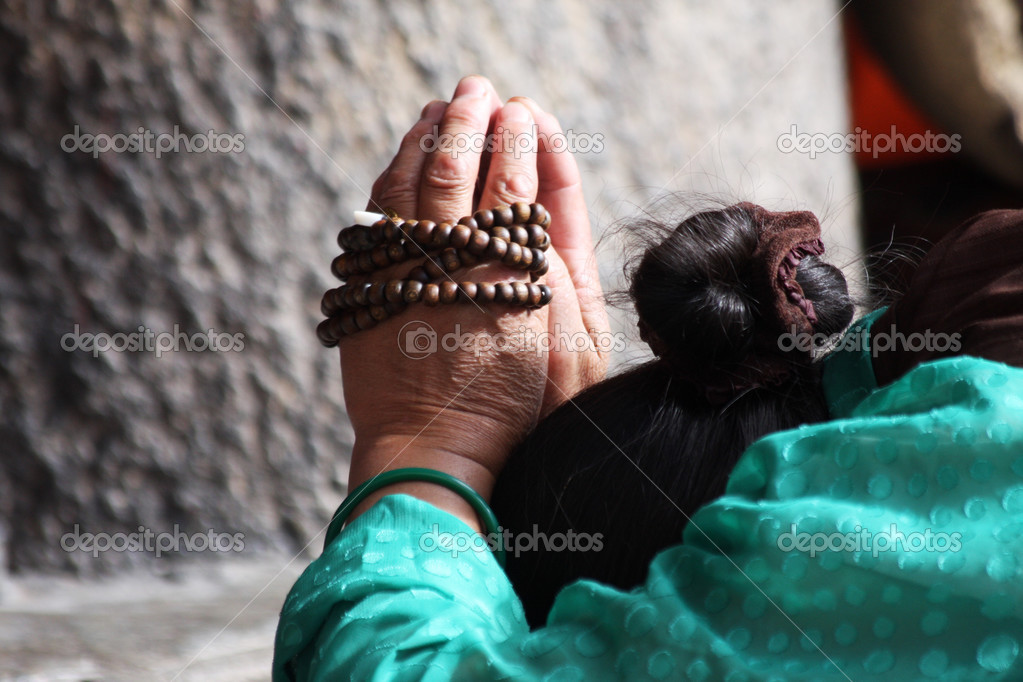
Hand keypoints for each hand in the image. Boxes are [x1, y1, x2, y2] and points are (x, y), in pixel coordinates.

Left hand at [337, 76, 607, 525]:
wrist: (435, 448)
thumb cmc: (514, 406)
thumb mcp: (572, 348)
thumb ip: (566, 273)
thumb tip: (548, 212)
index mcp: (513, 273)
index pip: (517, 181)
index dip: (519, 139)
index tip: (523, 111)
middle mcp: (456, 261)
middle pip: (462, 169)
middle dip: (471, 120)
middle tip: (478, 88)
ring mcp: (406, 269)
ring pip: (413, 182)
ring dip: (427, 137)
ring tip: (439, 109)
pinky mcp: (370, 285)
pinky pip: (378, 213)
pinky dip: (393, 177)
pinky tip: (403, 158)